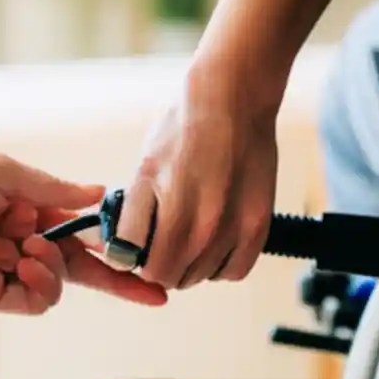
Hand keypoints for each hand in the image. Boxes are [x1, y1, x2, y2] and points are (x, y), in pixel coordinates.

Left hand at [0, 152, 167, 313]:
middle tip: (154, 287)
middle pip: (79, 257)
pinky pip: (38, 299)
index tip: (141, 236)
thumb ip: (52, 187)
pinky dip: (38, 283)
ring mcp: (6, 268)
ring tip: (23, 251)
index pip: (75, 217)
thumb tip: (96, 194)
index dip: (107, 229)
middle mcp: (16, 235)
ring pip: (59, 277)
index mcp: (19, 200)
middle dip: (115, 272)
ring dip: (51, 264)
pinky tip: (20, 267)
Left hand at [115, 64, 278, 288]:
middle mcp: (207, 228)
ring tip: (187, 231)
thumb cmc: (182, 129)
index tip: (135, 247)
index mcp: (173, 214)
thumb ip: (131, 218)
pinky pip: (235, 270)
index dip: (133, 260)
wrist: (233, 101)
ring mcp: (236, 230)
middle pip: (172, 277)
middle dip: (159, 263)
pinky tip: (213, 240)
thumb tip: (118, 252)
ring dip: (189, 263)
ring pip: (202, 276)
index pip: (144, 270)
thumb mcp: (142, 171)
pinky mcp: (260, 227)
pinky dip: (220, 263)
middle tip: (159, 238)